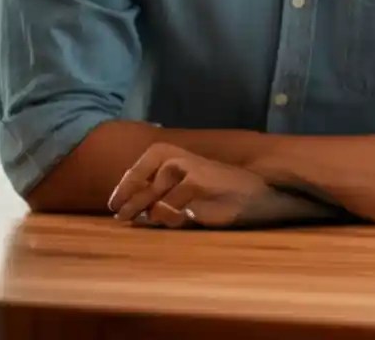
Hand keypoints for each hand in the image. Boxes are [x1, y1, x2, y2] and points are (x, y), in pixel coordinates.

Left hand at [109, 143, 282, 228]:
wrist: (260, 195)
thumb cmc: (222, 194)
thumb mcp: (187, 191)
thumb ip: (161, 195)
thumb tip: (131, 212)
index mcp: (172, 153)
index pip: (137, 169)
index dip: (123, 187)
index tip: (114, 205)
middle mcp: (175, 157)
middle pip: (140, 184)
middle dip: (128, 202)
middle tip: (121, 217)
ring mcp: (186, 168)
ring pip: (153, 198)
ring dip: (151, 214)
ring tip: (157, 221)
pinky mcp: (196, 183)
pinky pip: (170, 206)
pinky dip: (169, 218)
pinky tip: (181, 221)